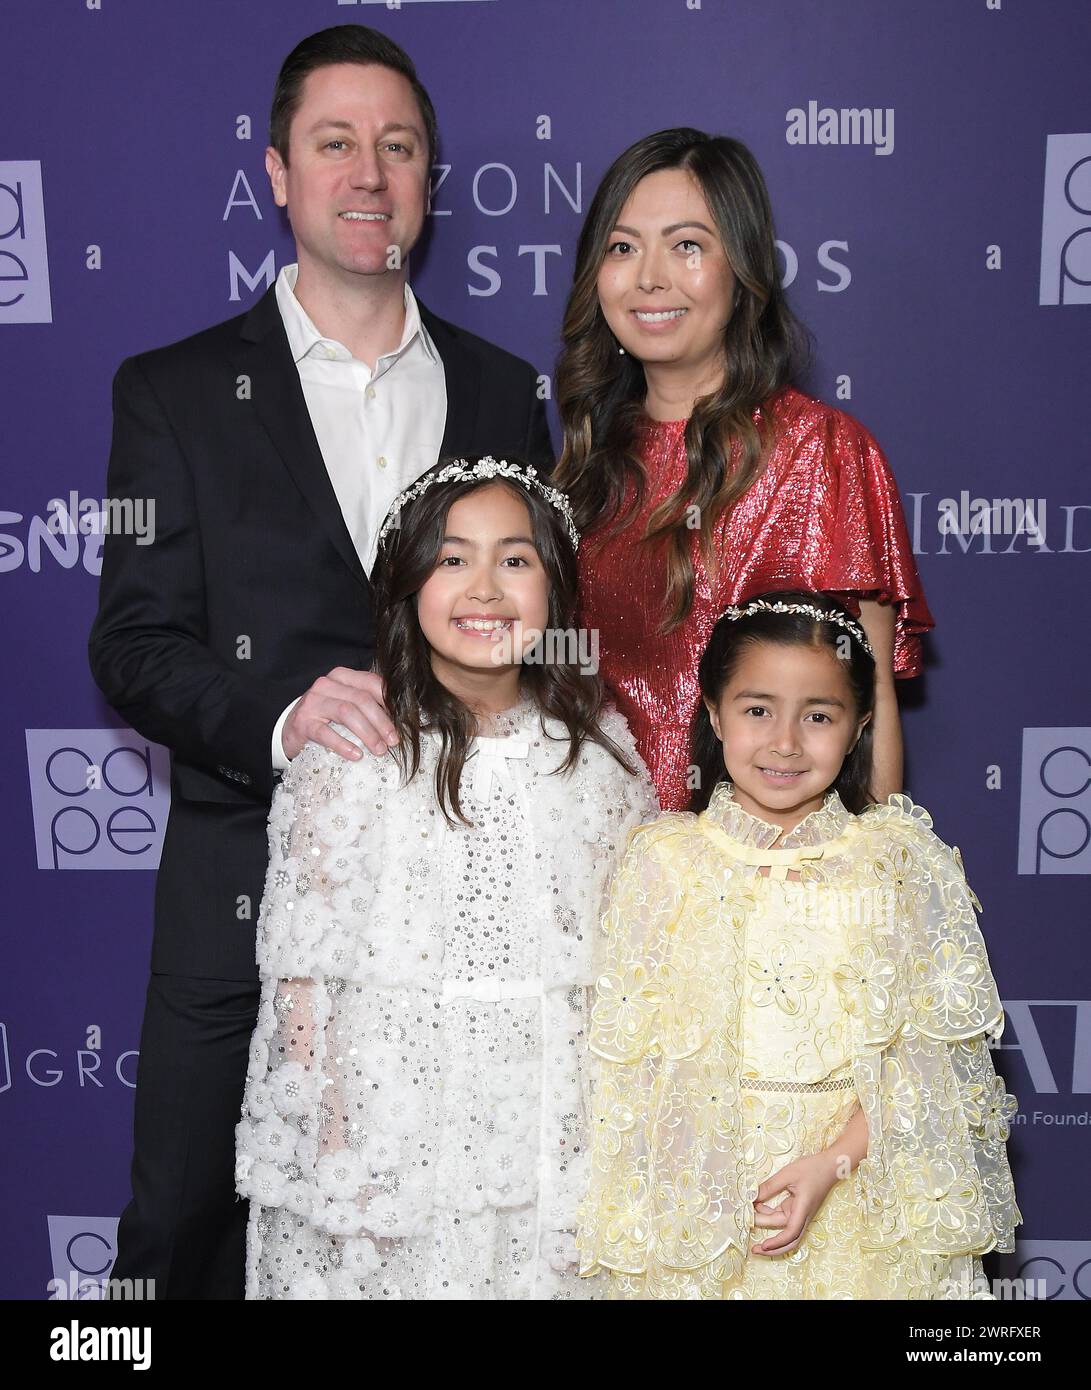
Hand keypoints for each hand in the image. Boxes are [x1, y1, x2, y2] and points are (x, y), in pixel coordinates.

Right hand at [282, 667, 397, 761]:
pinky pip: (326, 734)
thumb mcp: (346, 703)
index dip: (389, 701)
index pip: (371, 682)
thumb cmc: (325, 717)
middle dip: (381, 721)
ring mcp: (313, 702)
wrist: (290, 729)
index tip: (403, 719)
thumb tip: (400, 718)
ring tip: (379, 750)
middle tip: (393, 741)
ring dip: (367, 733)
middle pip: (361, 699)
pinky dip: (344, 745)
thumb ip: (368, 704)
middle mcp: (326, 684)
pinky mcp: (303, 722)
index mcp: (342, 677)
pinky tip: (356, 755)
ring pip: (347, 712)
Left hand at [750, 1149, 839, 1256]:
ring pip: (783, 1229)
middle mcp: (802, 1216)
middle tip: (753, 1248)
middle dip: (771, 1246)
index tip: (764, 1245)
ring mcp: (800, 1214)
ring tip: (750, 1223)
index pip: (791, 1233)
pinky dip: (770, 1216)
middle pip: (787, 1237)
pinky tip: (757, 1208)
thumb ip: (769, 1186)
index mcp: (803, 1210)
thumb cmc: (812, 1169)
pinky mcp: (797, 1209)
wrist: (830, 1166)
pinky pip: (783, 1218)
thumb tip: (752, 1197)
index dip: (777, 1242)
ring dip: (768, 1230)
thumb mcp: (787, 1174)